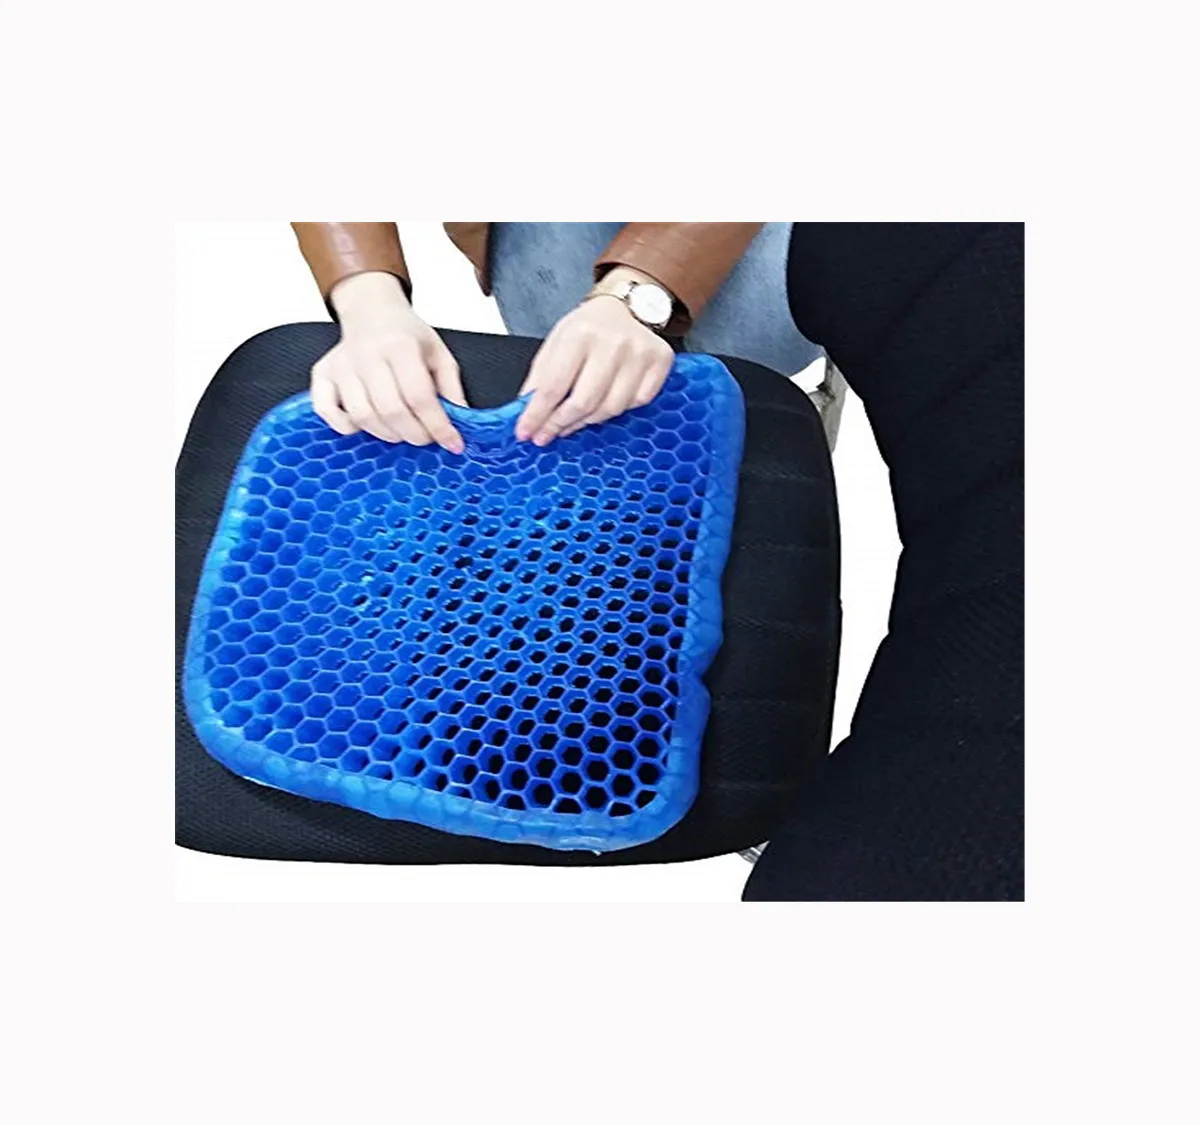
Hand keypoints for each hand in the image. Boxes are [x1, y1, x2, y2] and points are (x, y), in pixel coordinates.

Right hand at [311, 272, 465, 452]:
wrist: (371, 312)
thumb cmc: (406, 335)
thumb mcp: (439, 353)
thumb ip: (452, 388)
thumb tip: (461, 421)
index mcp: (400, 345)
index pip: (419, 396)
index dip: (438, 426)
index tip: (452, 443)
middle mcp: (367, 355)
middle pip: (391, 410)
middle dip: (415, 434)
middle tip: (426, 436)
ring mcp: (341, 366)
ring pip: (363, 416)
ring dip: (387, 434)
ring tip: (402, 430)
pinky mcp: (323, 374)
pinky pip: (326, 410)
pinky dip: (345, 426)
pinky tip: (365, 424)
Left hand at [515, 286, 674, 445]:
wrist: (628, 307)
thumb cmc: (589, 328)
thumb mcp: (555, 343)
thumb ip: (539, 379)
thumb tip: (527, 415)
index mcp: (579, 335)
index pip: (553, 387)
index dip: (537, 415)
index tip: (526, 433)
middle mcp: (612, 343)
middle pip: (583, 403)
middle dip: (560, 424)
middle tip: (547, 434)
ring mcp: (640, 353)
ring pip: (611, 409)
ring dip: (587, 421)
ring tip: (574, 418)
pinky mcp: (660, 362)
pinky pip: (636, 403)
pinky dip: (617, 409)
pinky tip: (605, 402)